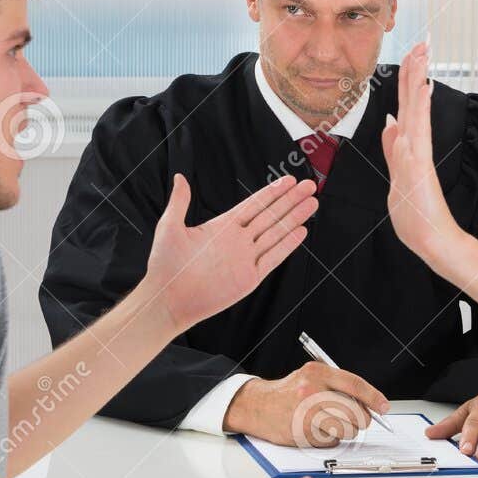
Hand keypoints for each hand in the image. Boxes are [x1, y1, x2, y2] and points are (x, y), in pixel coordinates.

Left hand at [142, 173, 316, 332]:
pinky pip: (274, 258)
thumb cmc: (165, 266)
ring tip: (311, 203)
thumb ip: (179, 202)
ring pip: (276, 233)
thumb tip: (179, 178)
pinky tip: (301, 232)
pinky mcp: (250, 277)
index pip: (254, 205)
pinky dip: (288, 245)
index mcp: (222, 226)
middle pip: (271, 215)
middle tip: (308, 186)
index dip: (272, 193)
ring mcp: (246, 258)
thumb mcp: (170, 227)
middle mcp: (237, 240)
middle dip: (291, 200)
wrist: (168, 299)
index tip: (287, 181)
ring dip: (295, 218)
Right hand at [225, 361, 391, 445]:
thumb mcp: (312, 376)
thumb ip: (338, 384)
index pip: (355, 385)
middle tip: (357, 419)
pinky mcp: (302, 434)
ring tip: (331, 423)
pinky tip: (316, 430)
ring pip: (346, 429)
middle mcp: (312, 392)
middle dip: (361, 420)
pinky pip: (331, 441)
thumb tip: (369, 403)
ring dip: (346, 430)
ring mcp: (306, 414)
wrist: (257, 406)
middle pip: (355, 412)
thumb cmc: (289, 392)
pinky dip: (330, 439)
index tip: (383, 407)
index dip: (374, 397)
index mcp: (317, 373)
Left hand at [382, 43, 477, 305]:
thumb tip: (390, 122)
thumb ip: (393, 149)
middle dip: (415, 69)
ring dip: (417, 78)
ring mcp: (418, 152)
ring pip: (415, 107)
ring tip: (422, 52)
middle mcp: (414, 144)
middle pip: (413, 99)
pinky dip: (420, 106)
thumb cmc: (415, 215)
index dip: (408, 80)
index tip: (413, 56)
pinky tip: (423, 86)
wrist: (430, 239)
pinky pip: (418, 128)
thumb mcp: (397, 175)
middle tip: (421, 42)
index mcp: (408, 146)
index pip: (407, 105)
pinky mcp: (419, 163)